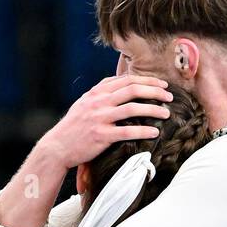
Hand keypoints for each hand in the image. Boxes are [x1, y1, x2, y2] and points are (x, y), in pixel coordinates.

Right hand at [41, 75, 172, 168]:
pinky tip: (155, 133)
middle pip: (132, 89)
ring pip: (132, 108)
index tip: (161, 84)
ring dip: (153, 109)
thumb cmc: (74, 127)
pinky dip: (143, 131)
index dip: (146, 80)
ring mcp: (100, 118)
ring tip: (167, 113)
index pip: (126, 80)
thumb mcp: (85, 104)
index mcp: (96, 92)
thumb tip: (120, 86)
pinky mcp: (101, 136)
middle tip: (169, 96)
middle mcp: (99, 102)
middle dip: (154, 91)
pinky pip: (127, 131)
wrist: (57, 146)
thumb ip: (101, 94)